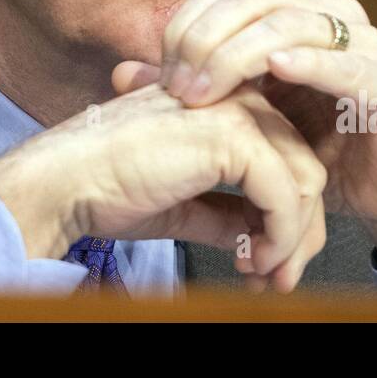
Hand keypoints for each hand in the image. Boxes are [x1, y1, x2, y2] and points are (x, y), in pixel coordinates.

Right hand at [0, 80, 327, 292]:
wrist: (68, 179)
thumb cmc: (110, 185)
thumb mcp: (184, 203)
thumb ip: (227, 213)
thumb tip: (260, 242)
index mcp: (227, 102)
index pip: (287, 157)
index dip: (286, 217)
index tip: (265, 263)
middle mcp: (240, 97)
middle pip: (306, 168)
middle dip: (299, 235)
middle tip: (277, 281)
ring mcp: (239, 111)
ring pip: (308, 181)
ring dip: (293, 241)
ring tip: (263, 275)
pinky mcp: (234, 137)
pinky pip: (287, 196)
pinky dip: (280, 239)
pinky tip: (251, 260)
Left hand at [112, 0, 376, 269]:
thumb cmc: (324, 155)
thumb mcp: (249, 121)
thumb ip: (195, 90)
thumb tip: (122, 71)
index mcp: (294, 16)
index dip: (187, 25)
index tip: (159, 71)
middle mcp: (330, 18)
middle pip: (254, 0)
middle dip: (206, 37)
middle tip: (177, 84)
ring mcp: (366, 46)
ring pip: (292, 23)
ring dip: (241, 53)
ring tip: (207, 85)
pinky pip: (348, 65)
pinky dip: (309, 62)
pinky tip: (275, 68)